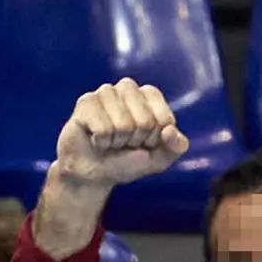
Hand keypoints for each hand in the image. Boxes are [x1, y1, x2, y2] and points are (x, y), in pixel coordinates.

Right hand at [52, 79, 189, 189]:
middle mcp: (128, 88)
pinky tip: (96, 139)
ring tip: (110, 140)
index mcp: (151, 95)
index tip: (144, 142)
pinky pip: (103, 129)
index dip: (155, 139)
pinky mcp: (85, 102)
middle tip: (125, 142)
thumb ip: (176, 147)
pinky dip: (102, 142)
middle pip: (145, 121)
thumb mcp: (159, 159)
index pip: (164, 120)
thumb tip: (170, 130)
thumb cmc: (128, 161)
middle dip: (136, 140)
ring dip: (118, 141)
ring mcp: (105, 92)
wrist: (94, 173)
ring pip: (123, 124)